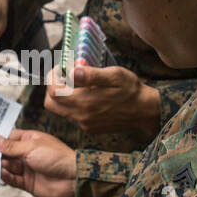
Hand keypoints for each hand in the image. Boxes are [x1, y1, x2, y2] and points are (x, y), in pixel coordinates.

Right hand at [0, 129, 75, 196]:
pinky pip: (13, 179)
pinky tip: (1, 174)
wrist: (72, 179)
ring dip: (1, 166)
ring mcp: (28, 169)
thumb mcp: (31, 148)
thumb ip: (11, 146)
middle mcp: (28, 154)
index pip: (11, 138)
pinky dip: (6, 177)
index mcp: (31, 141)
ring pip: (9, 167)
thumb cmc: (56, 157)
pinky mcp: (28, 183)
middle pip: (7, 154)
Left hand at [43, 64, 160, 140]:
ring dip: (63, 96)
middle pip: (51, 104)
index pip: (53, 92)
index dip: (52, 77)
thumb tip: (73, 70)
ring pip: (61, 110)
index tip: (61, 67)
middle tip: (64, 76)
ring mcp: (85, 124)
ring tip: (78, 84)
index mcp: (85, 102)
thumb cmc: (131, 90)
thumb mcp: (115, 75)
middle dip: (53, 88)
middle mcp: (81, 116)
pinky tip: (88, 95)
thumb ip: (92, 74)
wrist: (145, 112)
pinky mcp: (90, 129)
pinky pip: (73, 116)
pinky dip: (74, 105)